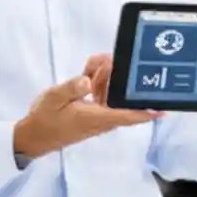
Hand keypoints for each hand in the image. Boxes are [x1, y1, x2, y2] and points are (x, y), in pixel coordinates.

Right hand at [13, 57, 161, 158]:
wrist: (33, 136)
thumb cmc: (44, 120)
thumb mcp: (54, 99)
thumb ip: (71, 88)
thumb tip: (87, 80)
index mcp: (97, 118)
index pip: (128, 115)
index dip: (146, 112)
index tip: (164, 108)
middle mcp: (101, 119)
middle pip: (122, 99)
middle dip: (124, 80)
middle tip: (120, 60)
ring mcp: (96, 116)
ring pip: (111, 95)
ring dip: (108, 78)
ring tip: (99, 61)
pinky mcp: (90, 112)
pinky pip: (102, 96)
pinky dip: (98, 82)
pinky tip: (90, 69)